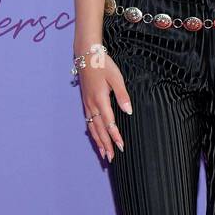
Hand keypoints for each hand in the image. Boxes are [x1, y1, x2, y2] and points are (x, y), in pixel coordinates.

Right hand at [78, 47, 130, 162]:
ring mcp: (87, 104)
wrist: (86, 55)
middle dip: (106, 145)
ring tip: (103, 154)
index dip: (115, 136)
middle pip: (99, 130)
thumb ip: (122, 95)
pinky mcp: (86, 102)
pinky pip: (89, 122)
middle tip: (111, 158)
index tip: (121, 147)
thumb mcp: (116, 77)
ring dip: (98, 142)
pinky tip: (95, 138)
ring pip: (92, 128)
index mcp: (100, 99)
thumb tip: (128, 111)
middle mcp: (92, 105)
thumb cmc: (103, 65)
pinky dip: (92, 133)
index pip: (109, 123)